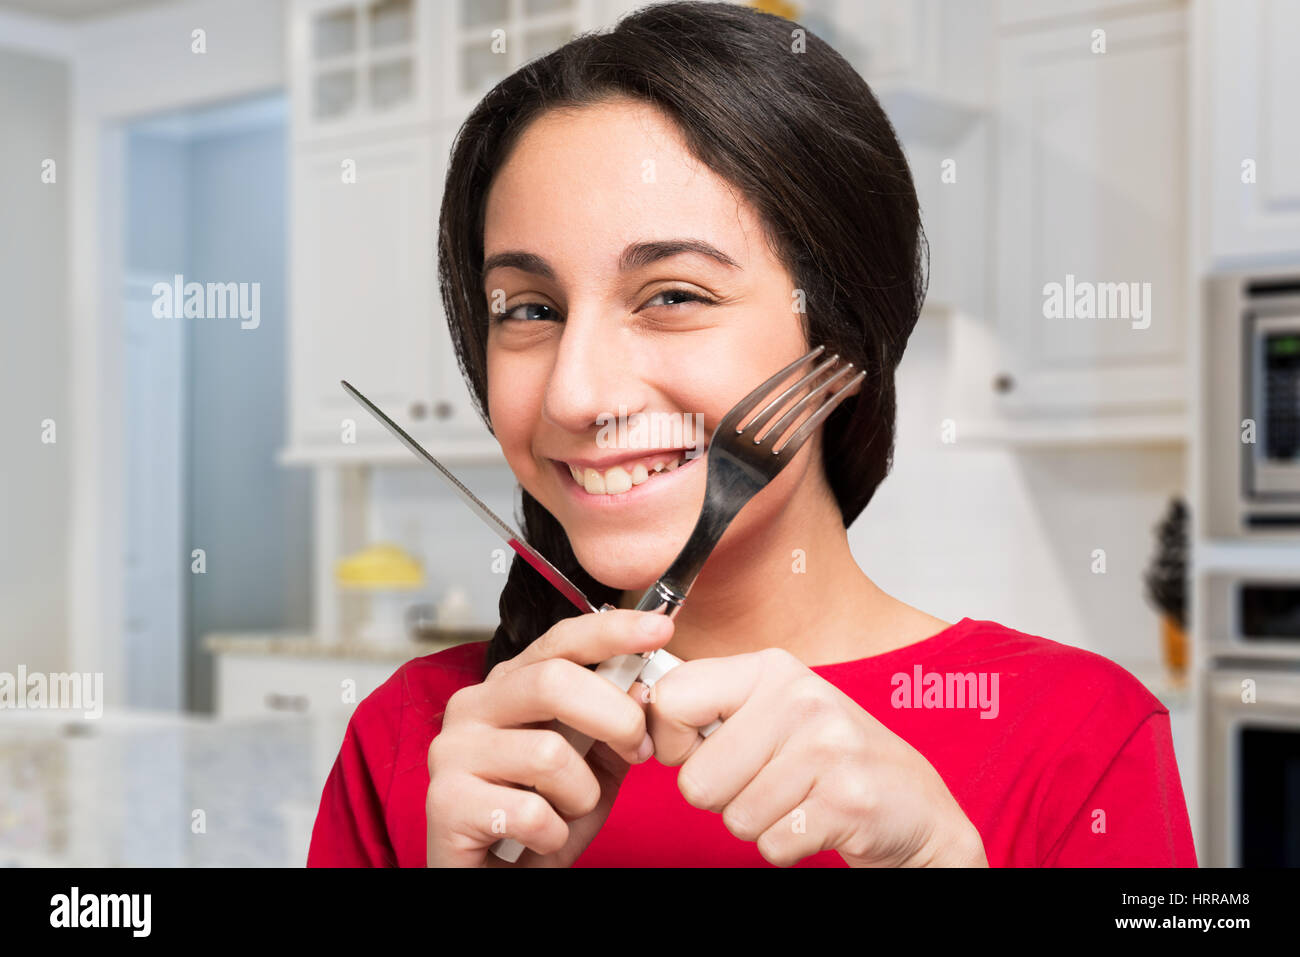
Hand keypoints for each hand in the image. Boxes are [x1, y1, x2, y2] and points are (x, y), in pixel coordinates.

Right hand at [426, 609, 673, 866]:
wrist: (496, 879)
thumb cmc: (544, 817)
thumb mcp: (594, 763)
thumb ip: (616, 721)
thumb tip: (646, 685)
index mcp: (510, 685)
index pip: (561, 640)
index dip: (612, 630)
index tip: (661, 628)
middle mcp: (473, 706)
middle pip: (553, 682)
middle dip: (615, 717)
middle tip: (639, 751)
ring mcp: (452, 751)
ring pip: (548, 754)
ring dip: (580, 795)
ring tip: (567, 812)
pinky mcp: (444, 801)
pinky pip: (529, 812)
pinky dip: (553, 835)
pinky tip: (538, 839)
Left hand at [643, 647, 987, 866]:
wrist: (913, 807)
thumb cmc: (830, 759)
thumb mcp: (772, 710)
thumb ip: (711, 704)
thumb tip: (637, 702)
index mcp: (772, 668)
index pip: (672, 697)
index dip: (670, 741)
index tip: (698, 750)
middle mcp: (800, 697)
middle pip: (696, 777)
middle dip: (721, 797)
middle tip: (764, 783)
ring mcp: (828, 747)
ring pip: (733, 817)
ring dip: (758, 823)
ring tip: (796, 799)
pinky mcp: (847, 800)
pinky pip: (771, 844)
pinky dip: (787, 846)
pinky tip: (816, 819)